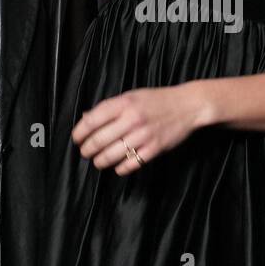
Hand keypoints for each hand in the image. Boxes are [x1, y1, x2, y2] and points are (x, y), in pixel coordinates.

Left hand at [73, 83, 205, 174]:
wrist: (188, 105)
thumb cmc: (157, 100)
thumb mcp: (131, 96)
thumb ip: (110, 107)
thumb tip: (85, 118)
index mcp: (124, 103)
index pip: (92, 120)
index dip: (79, 133)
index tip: (76, 139)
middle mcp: (132, 119)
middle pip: (98, 140)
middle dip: (87, 150)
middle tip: (85, 153)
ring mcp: (143, 135)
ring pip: (111, 155)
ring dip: (100, 161)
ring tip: (98, 161)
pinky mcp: (154, 149)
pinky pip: (130, 164)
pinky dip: (120, 168)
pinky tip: (117, 166)